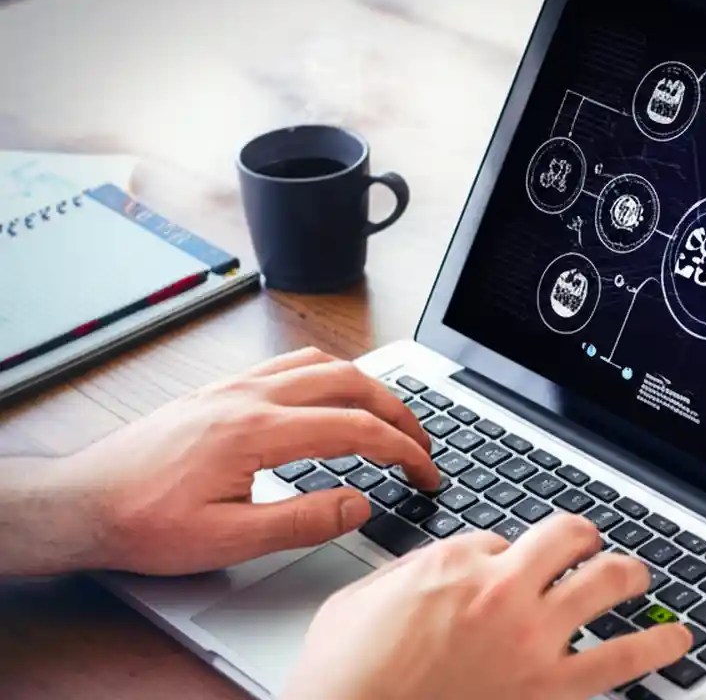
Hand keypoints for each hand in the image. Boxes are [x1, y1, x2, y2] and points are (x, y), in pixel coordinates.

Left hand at [13, 347, 439, 575]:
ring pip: (319, 363)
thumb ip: (303, 521)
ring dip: (365, 385)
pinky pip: (288, 365)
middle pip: (347, 381)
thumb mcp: (228, 540)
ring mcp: (232, 388)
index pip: (355, 428)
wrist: (81, 503)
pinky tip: (330, 397)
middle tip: (421, 441)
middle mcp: (248, 397)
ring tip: (388, 416)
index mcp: (256, 431)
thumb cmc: (143, 522)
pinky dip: (327, 375)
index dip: (403, 450)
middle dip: (397, 409)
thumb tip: (360, 504)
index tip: (426, 471)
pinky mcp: (218, 391)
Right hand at [285, 515, 692, 699]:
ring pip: (608, 583)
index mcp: (455, 561)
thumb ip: (415, 572)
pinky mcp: (550, 689)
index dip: (507, 557)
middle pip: (570, 538)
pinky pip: (621, 660)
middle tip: (591, 550)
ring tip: (641, 578)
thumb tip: (448, 566)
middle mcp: (503, 590)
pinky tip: (677, 641)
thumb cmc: (345, 675)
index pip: (506, 540)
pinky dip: (657, 646)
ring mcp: (533, 639)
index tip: (505, 574)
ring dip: (630, 575)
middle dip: (584, 540)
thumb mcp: (363, 598)